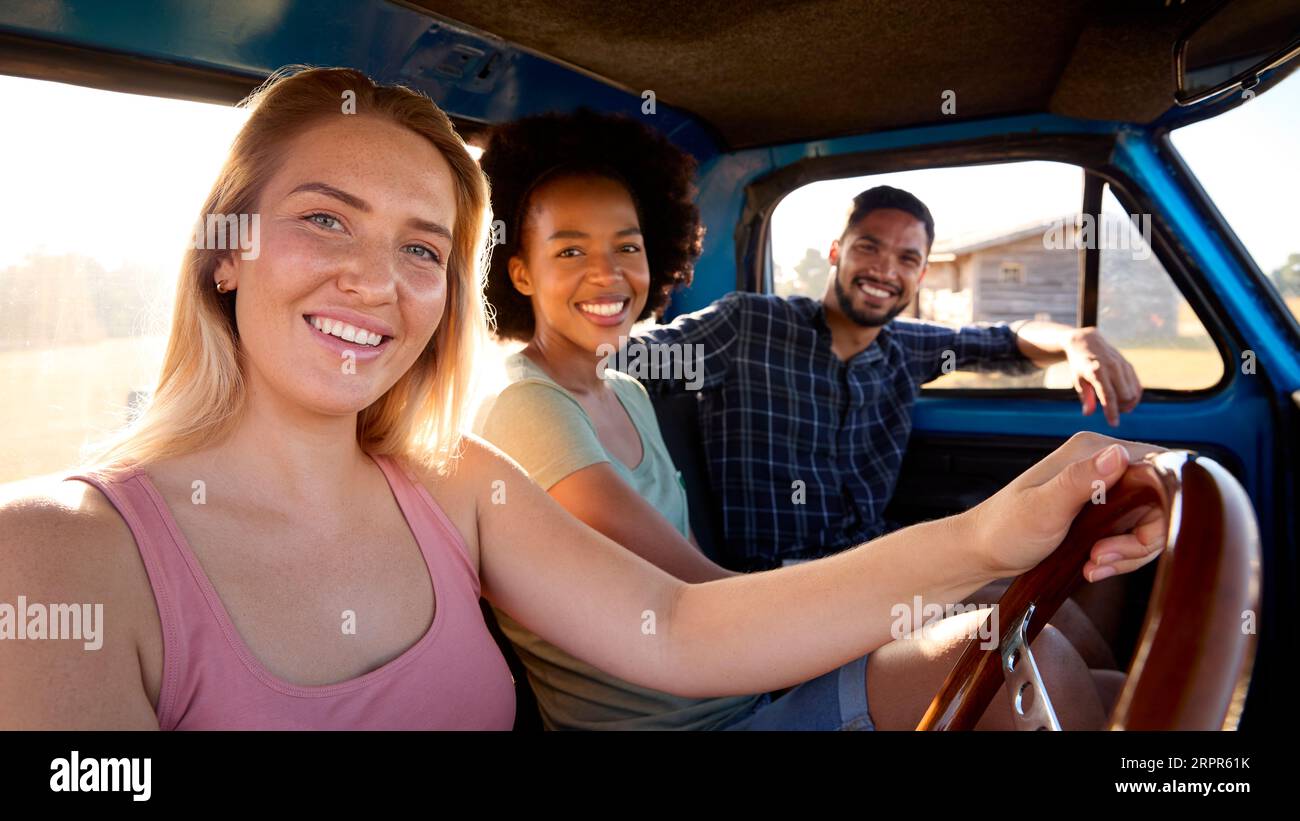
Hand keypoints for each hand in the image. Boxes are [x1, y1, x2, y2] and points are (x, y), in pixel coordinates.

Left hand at [968, 432, 1166, 581]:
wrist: (983, 551)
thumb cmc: (1005, 529)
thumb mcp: (1043, 508)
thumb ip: (1081, 481)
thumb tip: (1120, 454)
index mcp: (1092, 450)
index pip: (1159, 469)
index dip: (1160, 508)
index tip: (1133, 539)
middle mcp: (1102, 463)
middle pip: (1158, 501)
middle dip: (1140, 540)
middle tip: (1104, 558)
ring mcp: (1102, 488)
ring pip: (1147, 522)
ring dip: (1128, 553)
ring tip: (1095, 566)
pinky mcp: (1101, 512)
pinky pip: (1131, 534)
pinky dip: (1120, 556)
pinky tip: (1094, 567)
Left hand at [1064, 328, 1141, 425]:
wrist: (1087, 342)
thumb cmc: (1080, 364)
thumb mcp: (1078, 380)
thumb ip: (1085, 397)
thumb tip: (1088, 414)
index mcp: (1097, 372)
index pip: (1108, 396)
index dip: (1112, 412)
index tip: (1114, 424)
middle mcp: (1112, 367)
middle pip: (1125, 396)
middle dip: (1120, 408)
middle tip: (1111, 410)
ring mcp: (1122, 365)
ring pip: (1133, 392)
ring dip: (1128, 404)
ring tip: (1117, 405)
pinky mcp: (1128, 365)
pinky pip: (1137, 385)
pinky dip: (1135, 396)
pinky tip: (1127, 400)